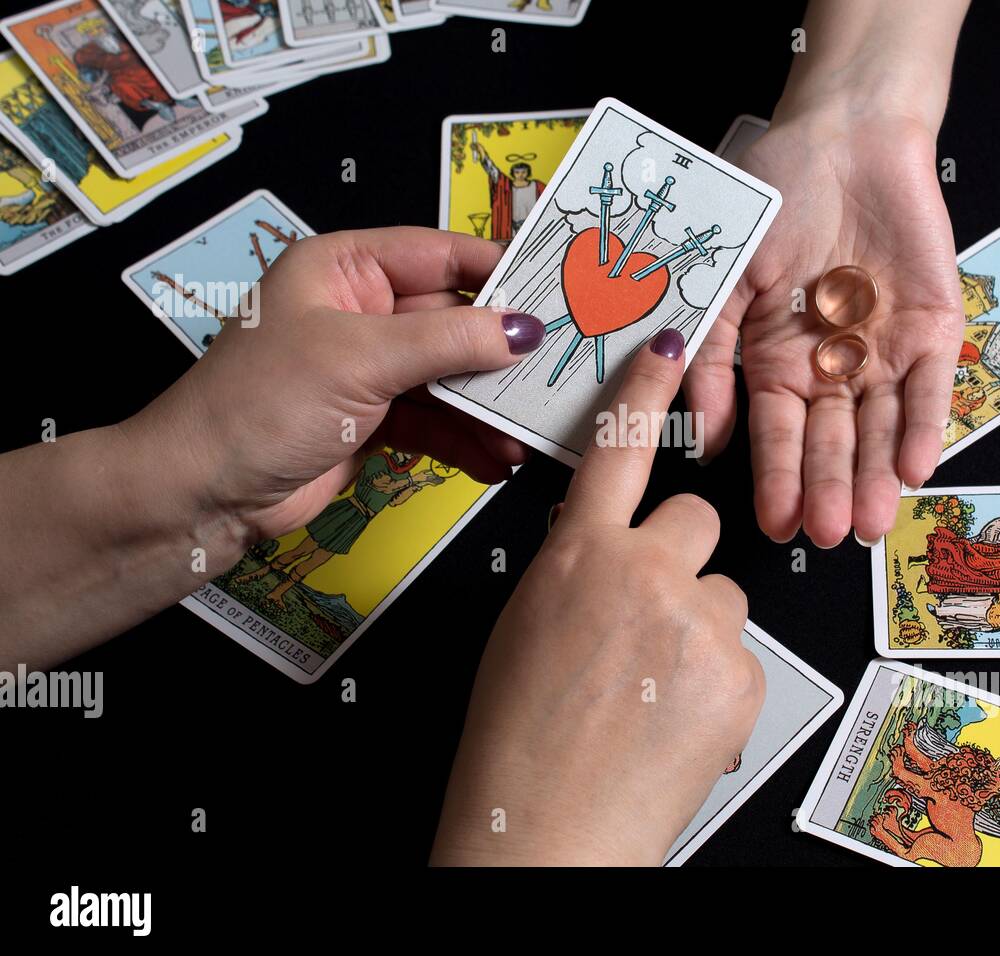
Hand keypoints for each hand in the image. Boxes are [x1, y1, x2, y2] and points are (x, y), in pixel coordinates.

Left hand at [123, 227, 545, 546]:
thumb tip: (522, 330)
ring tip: (525, 432)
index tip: (555, 293)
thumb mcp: (362, 357)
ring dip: (487, 407)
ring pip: (449, 378)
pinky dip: (465, 440)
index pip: (440, 254)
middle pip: (453, 321)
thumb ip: (449, 341)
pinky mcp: (372, 420)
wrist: (206, 492)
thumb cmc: (259, 403)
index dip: (498, 272)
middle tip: (555, 370)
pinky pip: (435, 422)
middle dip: (500, 353)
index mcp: (345, 267)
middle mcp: (359, 311)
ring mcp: (366, 369)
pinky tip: (495, 459)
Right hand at [432, 331, 763, 865]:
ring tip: (657, 689)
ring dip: (701, 628)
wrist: (544, 829)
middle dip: (683, 558)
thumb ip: (578, 571)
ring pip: (725, 595)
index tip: (671, 342)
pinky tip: (678, 718)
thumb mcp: (529, 626)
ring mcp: (701, 622)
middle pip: (697, 520)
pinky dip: (717, 682)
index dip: (647, 388)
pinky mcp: (743, 673)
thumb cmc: (518, 739)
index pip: (620, 445)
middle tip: (653, 616)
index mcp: (578, 555)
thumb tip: (610, 555)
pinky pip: (742, 654)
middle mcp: (645, 572)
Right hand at [685, 110, 963, 547]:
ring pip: (882, 426)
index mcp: (777, 360)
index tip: (778, 525)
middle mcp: (831, 366)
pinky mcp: (933, 329)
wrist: (845, 131)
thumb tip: (709, 437)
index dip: (778, 478)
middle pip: (833, 440)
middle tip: (831, 534)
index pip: (779, 434)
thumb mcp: (727, 276)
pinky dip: (925, 426)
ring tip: (873, 520)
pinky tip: (916, 469)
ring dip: (879, 474)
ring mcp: (884, 351)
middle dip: (832, 488)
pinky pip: (931, 387)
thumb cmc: (776, 193)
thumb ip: (715, 357)